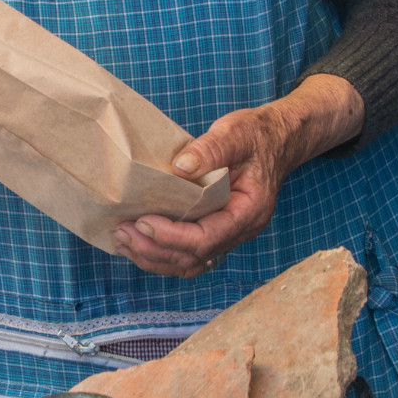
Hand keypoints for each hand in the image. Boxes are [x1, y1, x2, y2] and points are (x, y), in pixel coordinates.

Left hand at [112, 75, 363, 279]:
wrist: (275, 140)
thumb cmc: (256, 136)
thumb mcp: (236, 134)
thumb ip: (211, 149)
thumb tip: (180, 168)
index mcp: (249, 211)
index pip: (208, 238)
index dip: (173, 236)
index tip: (144, 221)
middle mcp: (240, 231)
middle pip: (194, 258)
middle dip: (155, 249)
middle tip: (122, 231)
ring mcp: (228, 234)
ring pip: (188, 263)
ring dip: (154, 256)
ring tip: (122, 238)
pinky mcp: (215, 230)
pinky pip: (188, 254)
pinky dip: (161, 252)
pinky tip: (138, 240)